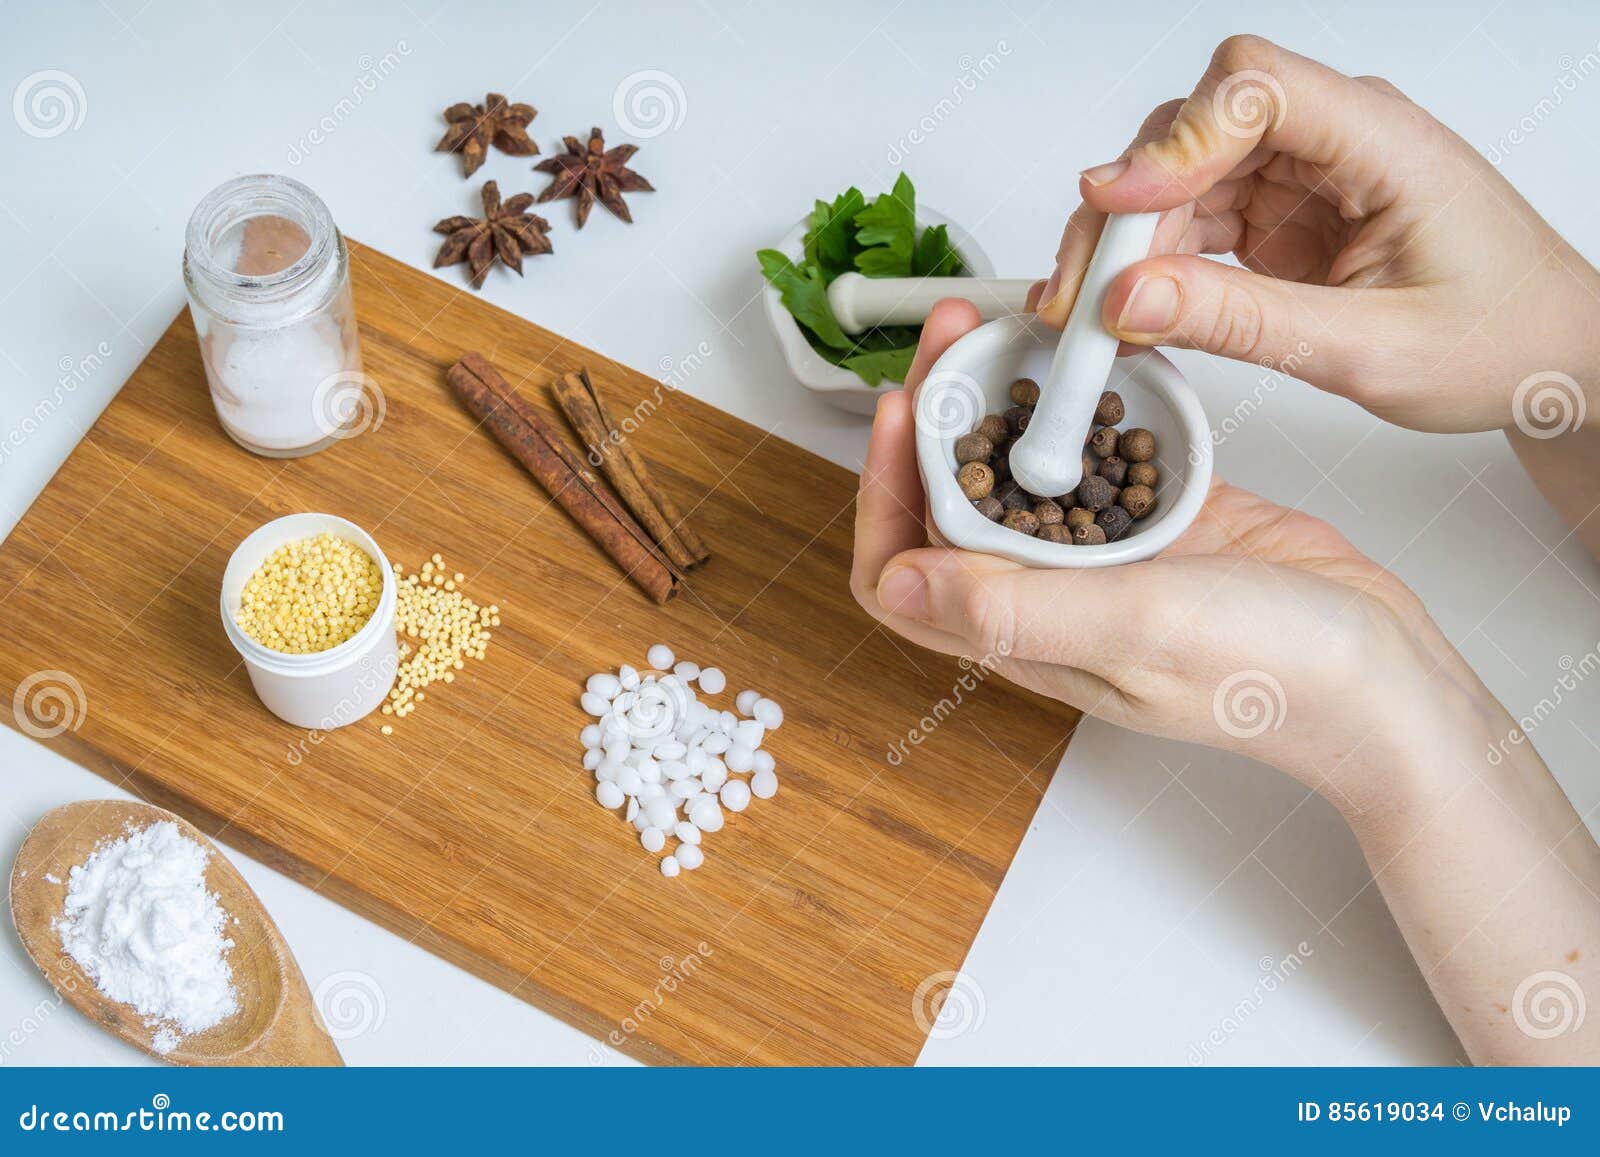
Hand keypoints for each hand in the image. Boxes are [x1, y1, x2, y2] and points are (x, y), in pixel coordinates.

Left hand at [853, 300, 1486, 806]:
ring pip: (1016, 467)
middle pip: (952, 501)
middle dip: (938, 415)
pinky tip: (1082, 354)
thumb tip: (896, 581)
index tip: (902, 410)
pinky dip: (1076, 402)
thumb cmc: (1270, 674)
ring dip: (997, 399)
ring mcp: (1100, 553)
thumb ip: (1014, 608)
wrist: (1383, 669)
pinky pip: (1093, 449)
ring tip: (1005, 325)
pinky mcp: (1154, 517)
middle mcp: (1048, 594)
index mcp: (1022, 633)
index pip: (902, 571)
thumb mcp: (1133, 628)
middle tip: (958, 331)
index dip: (883, 493)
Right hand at [1034, 35, 1599, 435]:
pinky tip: (1127, 308)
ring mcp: (1304, 172)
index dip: (1173, 140)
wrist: (1545, 358)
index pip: (1256, 89)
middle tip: (1079, 290)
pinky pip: (1193, 219)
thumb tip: (1128, 301)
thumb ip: (1245, 323)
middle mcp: (1336, 137)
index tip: (1114, 206)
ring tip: (1089, 315)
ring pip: (1178, 177)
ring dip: (1124, 243)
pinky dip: (1151, 265)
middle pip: (1193, 129)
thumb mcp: (1370, 351)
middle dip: (1124, 208)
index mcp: (1382, 140)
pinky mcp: (1281, 212)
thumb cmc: (1499, 340)